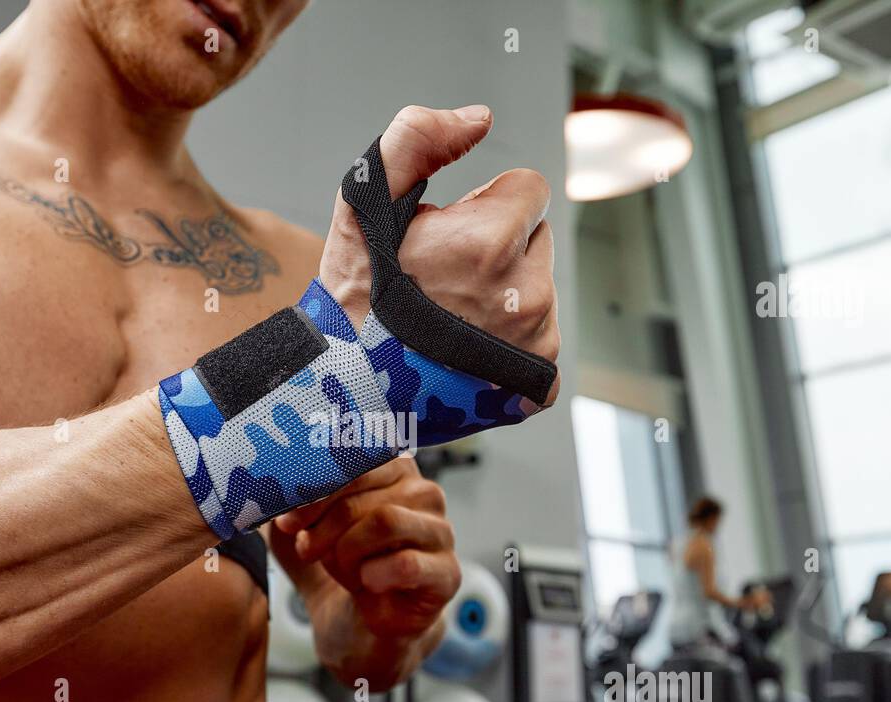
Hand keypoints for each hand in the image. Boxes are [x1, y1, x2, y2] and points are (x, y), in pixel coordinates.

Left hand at [271, 457, 459, 688]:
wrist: (364, 622)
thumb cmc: (342, 563)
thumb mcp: (307, 527)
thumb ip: (292, 501)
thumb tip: (271, 481)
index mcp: (394, 470)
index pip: (357, 460)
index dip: (317, 488)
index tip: (288, 518)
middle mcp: (424, 493)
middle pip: (367, 492)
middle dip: (325, 525)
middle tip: (305, 548)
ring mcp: (441, 532)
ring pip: (386, 520)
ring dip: (348, 550)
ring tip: (339, 568)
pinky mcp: (447, 573)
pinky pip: (407, 563)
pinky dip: (374, 576)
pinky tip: (367, 584)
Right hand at [318, 104, 560, 406]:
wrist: (348, 394)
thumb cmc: (354, 299)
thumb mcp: (364, 203)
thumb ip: (416, 138)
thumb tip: (480, 119)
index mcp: (490, 242)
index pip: (528, 189)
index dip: (483, 208)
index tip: (448, 239)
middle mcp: (527, 293)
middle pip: (536, 239)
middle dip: (499, 249)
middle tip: (444, 283)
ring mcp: (538, 341)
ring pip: (539, 288)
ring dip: (506, 293)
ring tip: (451, 321)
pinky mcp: (542, 380)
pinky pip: (542, 338)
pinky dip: (513, 342)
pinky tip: (469, 352)